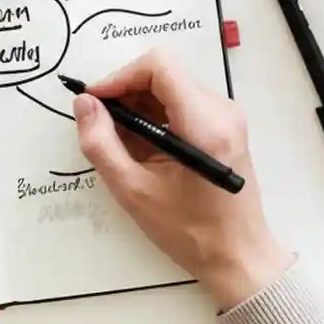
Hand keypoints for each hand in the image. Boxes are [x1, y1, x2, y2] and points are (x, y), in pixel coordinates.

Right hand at [73, 49, 292, 309]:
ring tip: (119, 141)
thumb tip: (84, 104)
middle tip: (100, 124)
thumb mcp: (134, 192)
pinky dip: (155, 116)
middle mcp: (222, 110)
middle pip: (164, 74)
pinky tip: (141, 147)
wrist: (239, 257)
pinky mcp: (225, 126)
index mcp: (205, 124)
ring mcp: (227, 117)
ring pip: (171, 86)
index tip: (95, 101)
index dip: (120, 76)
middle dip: (126, 92)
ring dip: (139, 105)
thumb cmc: (190, 232)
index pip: (159, 66)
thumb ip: (102, 144)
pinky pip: (182, 103)